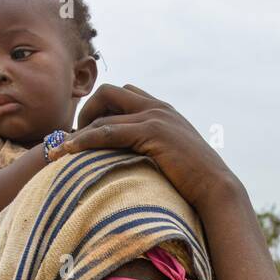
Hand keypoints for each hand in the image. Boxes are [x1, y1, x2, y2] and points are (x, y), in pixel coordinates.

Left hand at [48, 84, 239, 212]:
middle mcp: (157, 108)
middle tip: (76, 137)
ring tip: (62, 148)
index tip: (89, 131)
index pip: (124, 94)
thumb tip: (138, 163)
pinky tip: (71, 150)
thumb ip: (156, 150)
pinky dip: (86, 139)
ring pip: (104, 112)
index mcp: (163, 111)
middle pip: (109, 92)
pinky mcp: (151, 132)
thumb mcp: (174, 158)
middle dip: (87, 110)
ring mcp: (155, 117)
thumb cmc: (197, 182)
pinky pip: (108, 131)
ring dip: (80, 129)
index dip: (102, 108)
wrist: (216, 187)